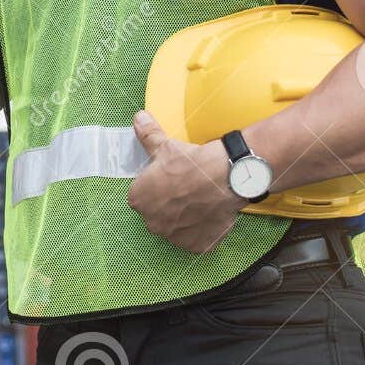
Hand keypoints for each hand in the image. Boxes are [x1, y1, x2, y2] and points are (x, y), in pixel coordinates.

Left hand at [125, 111, 239, 253]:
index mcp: (138, 200)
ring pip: (176, 227)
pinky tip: (209, 212)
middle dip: (169, 203)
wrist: (226, 176)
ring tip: (200, 199)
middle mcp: (152, 223)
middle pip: (157, 213)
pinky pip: (196, 239)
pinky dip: (202, 229)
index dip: (157, 185)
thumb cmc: (190, 162)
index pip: (142, 194)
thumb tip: (138, 118)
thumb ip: (147, 134)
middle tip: (186, 188)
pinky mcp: (197, 246)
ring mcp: (175, 237)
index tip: (170, 178)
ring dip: (184, 217)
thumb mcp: (165, 145)